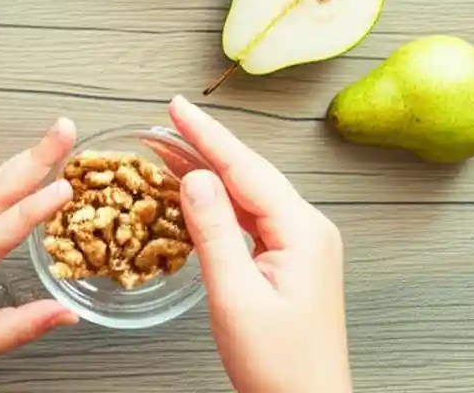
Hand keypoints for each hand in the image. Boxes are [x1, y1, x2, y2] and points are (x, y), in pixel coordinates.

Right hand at [169, 96, 352, 392]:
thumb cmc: (280, 366)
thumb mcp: (235, 296)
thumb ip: (213, 232)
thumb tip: (193, 178)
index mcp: (302, 232)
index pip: (245, 168)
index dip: (206, 135)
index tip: (177, 107)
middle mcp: (308, 231)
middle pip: (248, 173)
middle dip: (204, 145)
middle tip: (165, 120)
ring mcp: (301, 246)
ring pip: (248, 193)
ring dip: (209, 170)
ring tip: (170, 148)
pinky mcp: (289, 262)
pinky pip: (250, 217)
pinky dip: (219, 200)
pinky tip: (197, 193)